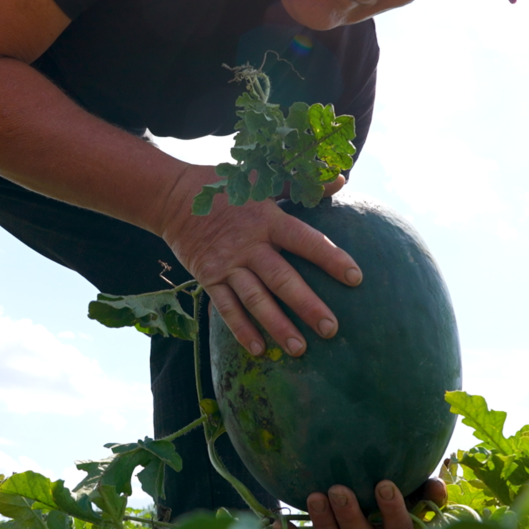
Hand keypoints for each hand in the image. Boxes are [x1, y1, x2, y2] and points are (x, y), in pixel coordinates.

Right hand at [158, 165, 358, 356]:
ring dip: (277, 325)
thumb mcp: (261, 179)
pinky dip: (241, 329)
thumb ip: (300, 184)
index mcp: (267, 220)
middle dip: (307, 305)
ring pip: (256, 299)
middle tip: (331, 329)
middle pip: (282, 279)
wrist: (173, 198)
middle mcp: (249, 245)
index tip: (355, 277)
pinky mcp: (208, 278)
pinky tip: (258, 349)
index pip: (305, 240)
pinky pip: (226, 308)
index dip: (330, 258)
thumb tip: (340, 180)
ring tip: (299, 349)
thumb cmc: (225, 188)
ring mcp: (227, 265)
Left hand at [279, 479, 447, 528]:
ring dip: (323, 523)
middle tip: (338, 489)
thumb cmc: (396, 525)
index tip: (383, 484)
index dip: (393, 511)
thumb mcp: (416, 515)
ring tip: (315, 497)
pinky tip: (280, 524)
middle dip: (349, 516)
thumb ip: (426, 500)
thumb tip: (436, 483)